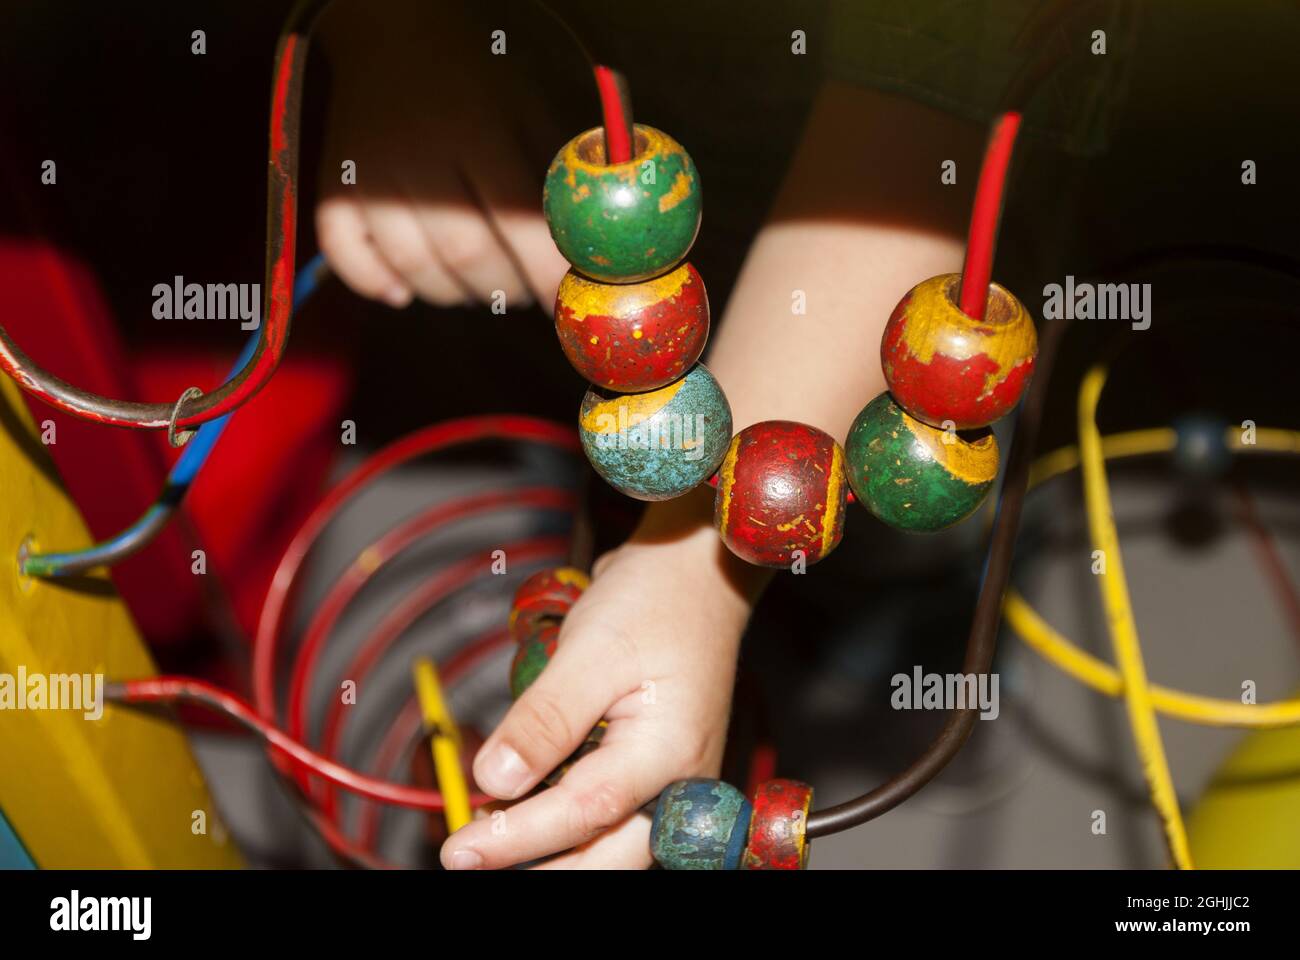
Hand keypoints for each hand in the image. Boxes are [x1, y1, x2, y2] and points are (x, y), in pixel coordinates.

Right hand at [314, 0, 568, 311]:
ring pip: (414, 265)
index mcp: (474, 128)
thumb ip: (552, 175)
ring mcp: (369, 173)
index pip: (515, 218)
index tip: (567, 297)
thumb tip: (585, 248)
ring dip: (456, 293)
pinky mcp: (333, 187)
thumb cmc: (477, 79)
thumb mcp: (527, 110)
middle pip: (466, 253)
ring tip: (482, 286)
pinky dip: (375, 283)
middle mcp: (417, 152)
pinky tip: (404, 292)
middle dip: (507, 287)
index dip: (546, 271)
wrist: (393, 34)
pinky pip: (346, 255)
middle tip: (527, 290)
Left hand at [440, 489, 769, 868]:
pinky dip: (562, 821)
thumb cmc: (654, 600)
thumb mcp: (591, 649)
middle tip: (469, 855)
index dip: (518, 836)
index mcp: (671, 750)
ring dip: (549, 848)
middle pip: (608, 856)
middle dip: (540, 865)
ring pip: (607, 844)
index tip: (461, 849)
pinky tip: (518, 807)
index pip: (585, 811)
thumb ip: (545, 718)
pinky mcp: (651, 770)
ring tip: (487, 834)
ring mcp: (668, 779)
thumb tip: (495, 777)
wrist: (691, 572)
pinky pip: (606, 815)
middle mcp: (678, 779)